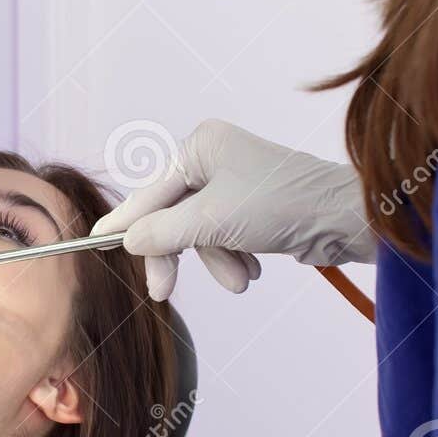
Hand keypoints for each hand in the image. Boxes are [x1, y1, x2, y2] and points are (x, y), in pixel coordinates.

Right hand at [93, 119, 375, 299]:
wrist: (343, 219)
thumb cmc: (280, 206)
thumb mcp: (211, 222)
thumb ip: (162, 233)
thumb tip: (127, 241)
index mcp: (201, 145)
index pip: (151, 192)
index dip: (125, 222)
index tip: (95, 242)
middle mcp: (215, 157)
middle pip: (173, 214)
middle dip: (178, 253)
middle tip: (162, 291)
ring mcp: (234, 182)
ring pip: (199, 231)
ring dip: (216, 260)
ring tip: (241, 279)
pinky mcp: (252, 206)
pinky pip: (223, 236)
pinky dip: (233, 256)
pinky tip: (253, 268)